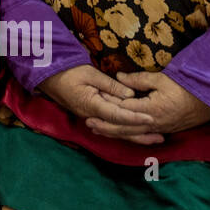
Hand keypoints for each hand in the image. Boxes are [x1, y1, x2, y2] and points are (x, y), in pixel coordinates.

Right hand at [36, 63, 160, 140]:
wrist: (48, 76)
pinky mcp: (91, 115)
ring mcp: (90, 117)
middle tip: (160, 137)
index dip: (135, 118)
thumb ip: (110, 85)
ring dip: (135, 135)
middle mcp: (91, 116)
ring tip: (154, 138)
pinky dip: (124, 130)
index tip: (152, 119)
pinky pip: (110, 125)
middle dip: (140, 134)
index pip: (117, 115)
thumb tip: (131, 94)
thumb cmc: (68, 71)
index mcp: (91, 105)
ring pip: (115, 130)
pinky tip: (135, 133)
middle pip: (119, 129)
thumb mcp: (90, 73)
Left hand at [83, 71, 209, 140]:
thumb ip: (138, 79)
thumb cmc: (186, 87)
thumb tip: (118, 78)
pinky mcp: (163, 130)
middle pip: (124, 127)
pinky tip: (121, 133)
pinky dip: (128, 134)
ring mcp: (158, 129)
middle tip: (87, 122)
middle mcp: (153, 123)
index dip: (108, 102)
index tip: (94, 97)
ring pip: (132, 134)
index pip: (124, 108)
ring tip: (97, 130)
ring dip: (114, 132)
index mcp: (151, 110)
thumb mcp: (162, 79)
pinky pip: (141, 135)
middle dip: (105, 125)